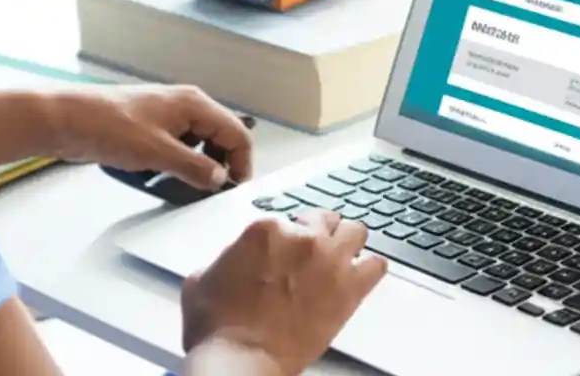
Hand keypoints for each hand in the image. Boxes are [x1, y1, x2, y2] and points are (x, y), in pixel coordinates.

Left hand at [53, 85, 252, 189]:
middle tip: (211, 192)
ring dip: (200, 165)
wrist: (66, 119)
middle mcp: (187, 106)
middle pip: (221, 137)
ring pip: (200, 143)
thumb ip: (194, 166)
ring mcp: (169, 116)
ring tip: (188, 188)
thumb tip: (221, 179)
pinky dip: (181, 163)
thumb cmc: (110, 127)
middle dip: (222, 164)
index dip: (241, 162)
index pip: (236, 133)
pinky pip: (179, 147)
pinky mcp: (152, 128)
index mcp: (194, 104)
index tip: (232, 190)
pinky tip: (168, 178)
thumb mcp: (157, 152)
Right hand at [180, 210, 387, 375]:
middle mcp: (302, 238)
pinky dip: (369, 269)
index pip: (283, 218)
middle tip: (310, 252)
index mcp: (265, 230)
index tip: (279, 252)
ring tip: (339, 257)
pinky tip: (358, 277)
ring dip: (346, 242)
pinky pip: (376, 266)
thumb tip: (234, 259)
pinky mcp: (349, 290)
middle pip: (323, 218)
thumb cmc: (219, 327)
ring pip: (355, 231)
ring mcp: (329, 261)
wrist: (240, 360)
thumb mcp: (202, 277)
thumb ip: (227, 256)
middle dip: (317, 232)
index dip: (282, 237)